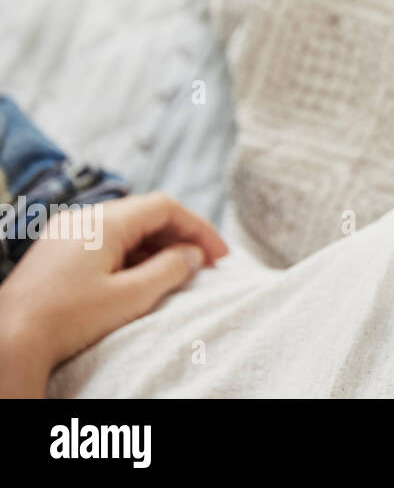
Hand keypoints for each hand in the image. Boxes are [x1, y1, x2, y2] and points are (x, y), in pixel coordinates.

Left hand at [0, 192, 227, 396]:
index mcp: (105, 222)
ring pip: (126, 229)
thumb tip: (192, 255)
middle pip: (146, 214)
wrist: (7, 341)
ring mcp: (66, 233)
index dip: (199, 228)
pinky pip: (105, 242)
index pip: (166, 207)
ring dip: (156, 248)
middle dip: (180, 238)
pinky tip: (140, 279)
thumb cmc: (66, 319)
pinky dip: (131, 255)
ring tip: (176, 276)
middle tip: (204, 266)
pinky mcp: (56, 252)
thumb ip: (169, 270)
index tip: (219, 256)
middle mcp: (84, 218)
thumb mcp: (130, 297)